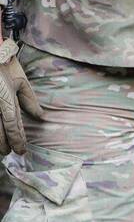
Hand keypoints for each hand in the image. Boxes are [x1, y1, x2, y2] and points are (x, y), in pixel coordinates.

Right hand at [0, 38, 43, 156]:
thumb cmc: (5, 67)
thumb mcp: (21, 82)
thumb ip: (30, 100)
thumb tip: (41, 117)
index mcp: (7, 99)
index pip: (13, 125)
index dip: (17, 139)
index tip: (21, 150)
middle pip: (0, 130)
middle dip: (4, 144)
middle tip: (8, 153)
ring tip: (0, 150)